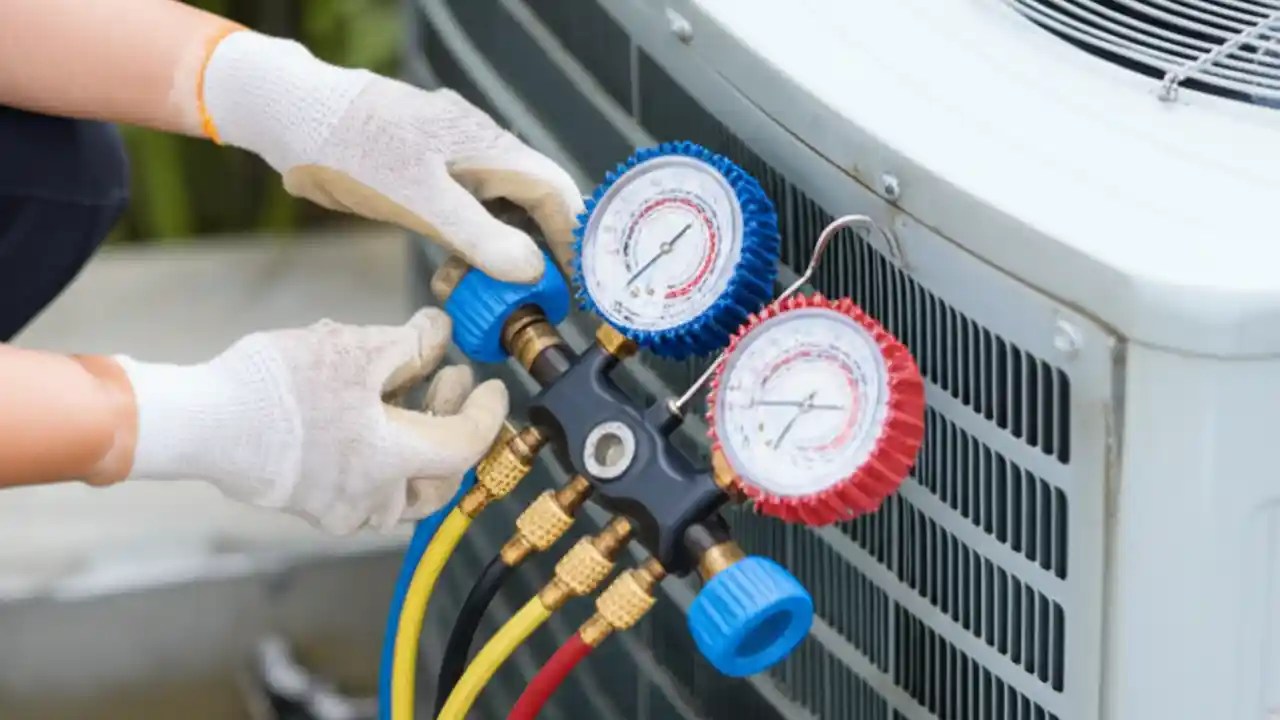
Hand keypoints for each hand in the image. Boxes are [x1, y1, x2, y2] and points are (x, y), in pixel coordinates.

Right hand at [115, 309, 507, 533]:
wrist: (199, 421)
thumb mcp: (354, 347)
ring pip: (403, 490)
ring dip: (417, 446)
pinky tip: (366, 413)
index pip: (465, 444)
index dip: (486, 413)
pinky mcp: (311, 503)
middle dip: (453, 430)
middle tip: (447, 381)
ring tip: (406, 393)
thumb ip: (409, 343)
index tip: (491, 386)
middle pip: (440, 479)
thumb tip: (439, 333)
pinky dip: (381, 457)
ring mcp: (339, 508)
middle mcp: (371, 497)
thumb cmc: (275, 386)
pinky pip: (365, 489)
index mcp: (391, 460)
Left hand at [201, 31, 583, 281]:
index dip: (571, 238)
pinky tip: (451, 275)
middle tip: (525, 298)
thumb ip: (479, 236)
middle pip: (533, 205)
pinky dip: (468, 248)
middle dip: (535, 253)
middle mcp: (480, 152)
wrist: (295, 120)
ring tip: (478, 293)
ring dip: (496, 256)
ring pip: (499, 214)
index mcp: (489, 147)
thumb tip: (530, 269)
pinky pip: (467, 216)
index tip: (573, 282)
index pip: (555, 192)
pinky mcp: (429, 178)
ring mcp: (455, 164)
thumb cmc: (354, 147)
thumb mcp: (420, 200)